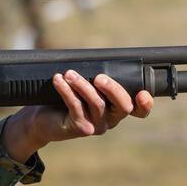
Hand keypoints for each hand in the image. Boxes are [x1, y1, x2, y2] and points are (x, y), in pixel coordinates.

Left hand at [1, 71, 152, 161]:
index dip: (145, 104)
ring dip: (82, 85)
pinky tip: (58, 80)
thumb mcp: (84, 84)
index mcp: (116, 108)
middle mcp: (110, 119)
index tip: (142, 93)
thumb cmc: (64, 97)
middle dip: (113, 89)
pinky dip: (67, 91)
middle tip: (99, 77)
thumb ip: (96, 76)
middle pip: (123, 106)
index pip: (138, 110)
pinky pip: (76, 107)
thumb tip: (99, 58)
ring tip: (69, 73)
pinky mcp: (79, 128)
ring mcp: (96, 126)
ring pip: (97, 104)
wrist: (41, 118)